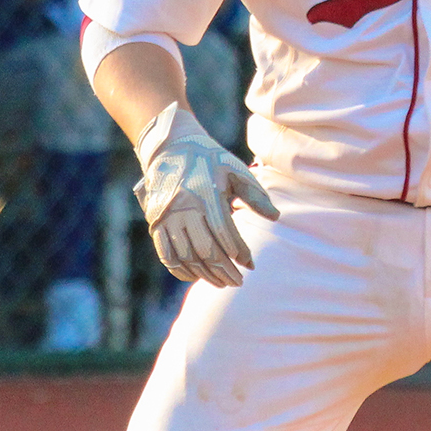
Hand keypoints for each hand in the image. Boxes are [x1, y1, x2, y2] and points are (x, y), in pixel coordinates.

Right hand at [133, 103, 279, 286]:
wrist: (170, 148)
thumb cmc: (210, 160)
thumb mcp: (235, 169)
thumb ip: (255, 195)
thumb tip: (275, 217)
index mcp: (206, 194)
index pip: (224, 233)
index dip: (239, 252)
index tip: (250, 265)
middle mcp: (184, 208)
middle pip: (206, 250)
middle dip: (224, 270)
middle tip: (238, 282)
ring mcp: (167, 217)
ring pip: (186, 256)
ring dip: (204, 275)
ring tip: (222, 282)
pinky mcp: (156, 223)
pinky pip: (166, 255)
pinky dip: (181, 270)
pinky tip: (195, 276)